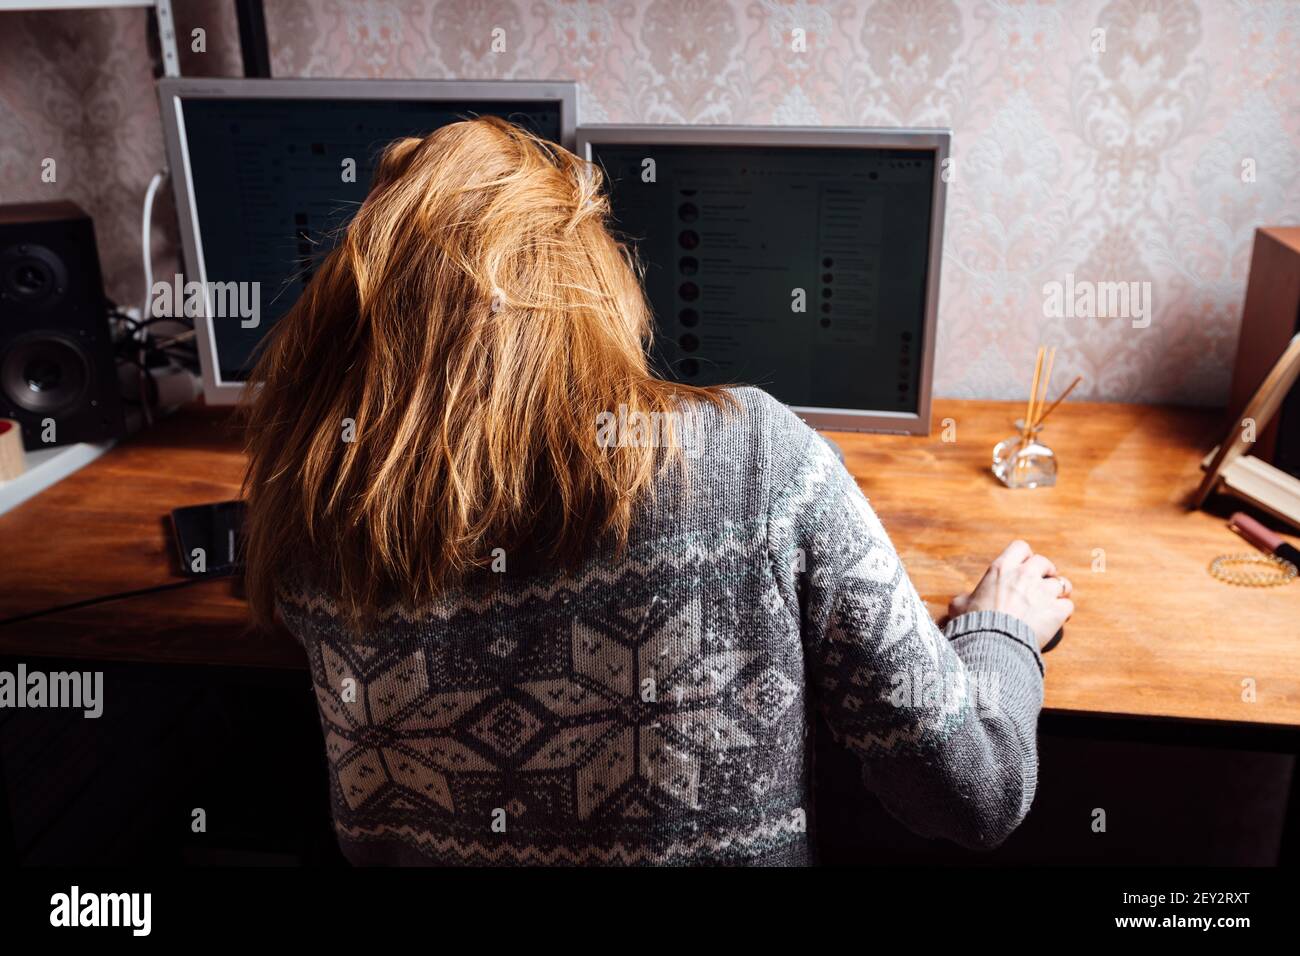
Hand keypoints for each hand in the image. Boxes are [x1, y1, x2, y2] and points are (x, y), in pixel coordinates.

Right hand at [947, 540, 1073, 648]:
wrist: (992, 644)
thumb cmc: (973, 623)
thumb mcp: (959, 606)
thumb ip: (965, 598)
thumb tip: (963, 601)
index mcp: (1001, 568)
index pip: (1020, 548)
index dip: (1024, 557)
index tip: (1023, 567)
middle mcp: (1025, 575)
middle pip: (1045, 562)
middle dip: (1045, 572)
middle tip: (1040, 584)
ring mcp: (1043, 592)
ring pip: (1062, 583)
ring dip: (1059, 592)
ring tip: (1052, 602)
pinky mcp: (1056, 611)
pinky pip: (1068, 606)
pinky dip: (1063, 612)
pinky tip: (1056, 619)